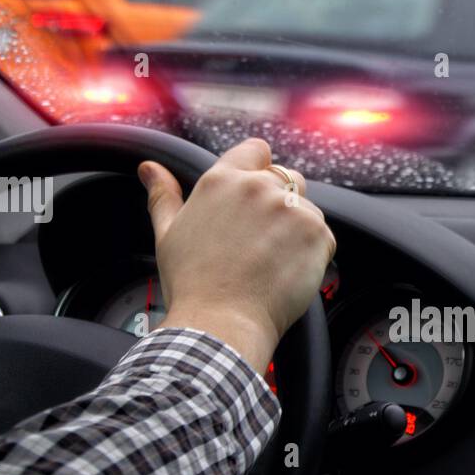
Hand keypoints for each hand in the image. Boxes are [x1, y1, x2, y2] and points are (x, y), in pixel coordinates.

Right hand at [138, 138, 334, 373]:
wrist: (221, 323)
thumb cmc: (192, 284)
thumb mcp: (168, 234)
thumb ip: (163, 195)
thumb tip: (149, 168)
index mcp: (222, 181)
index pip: (256, 151)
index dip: (260, 169)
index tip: (256, 197)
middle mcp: (258, 187)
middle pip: (288, 177)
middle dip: (281, 202)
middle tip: (262, 242)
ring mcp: (291, 208)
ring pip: (308, 209)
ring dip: (298, 230)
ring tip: (272, 263)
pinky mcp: (316, 233)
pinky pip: (324, 237)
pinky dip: (314, 254)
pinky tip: (288, 274)